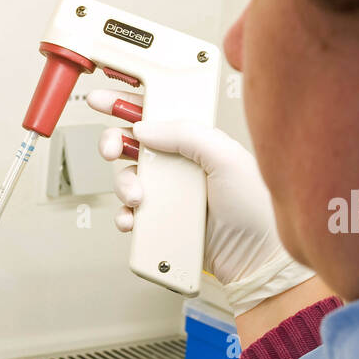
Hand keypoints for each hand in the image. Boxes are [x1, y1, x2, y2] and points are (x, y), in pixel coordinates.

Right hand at [87, 88, 313, 315]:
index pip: (158, 113)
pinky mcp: (161, 221)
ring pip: (128, 179)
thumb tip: (145, 128)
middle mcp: (180, 164)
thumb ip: (187, 134)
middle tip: (111, 149)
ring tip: (137, 197)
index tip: (102, 100)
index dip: (128, 103)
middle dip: (114, 142)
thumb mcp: (226, 157)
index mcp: (197, 141)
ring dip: (123, 185)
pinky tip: (134, 219)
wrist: (255, 258)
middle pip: (132, 144)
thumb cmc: (255, 208)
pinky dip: (125, 216)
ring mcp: (169, 193)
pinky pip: (130, 214)